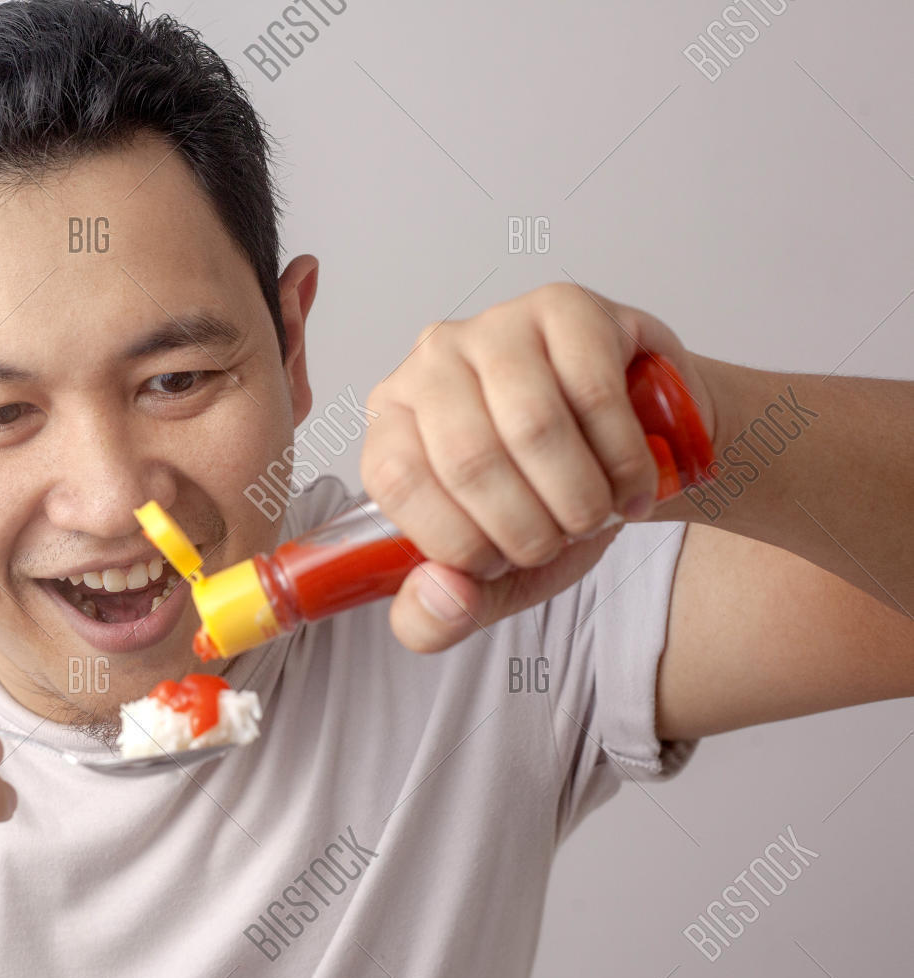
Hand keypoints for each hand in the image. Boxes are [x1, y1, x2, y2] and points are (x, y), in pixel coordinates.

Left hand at [361, 282, 715, 652]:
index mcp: (391, 424)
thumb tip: (439, 600)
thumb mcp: (493, 579)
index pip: (396, 480)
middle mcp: (429, 364)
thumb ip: (442, 613)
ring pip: (532, 426)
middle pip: (467, 458)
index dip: (458, 541)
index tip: (499, 562)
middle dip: (528, 529)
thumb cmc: (553, 504)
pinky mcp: (565, 308)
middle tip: (558, 540)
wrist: (642, 452)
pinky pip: (594, 391)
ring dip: (578, 497)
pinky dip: (623, 459)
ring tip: (595, 513)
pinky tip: (632, 484)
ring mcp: (495, 327)